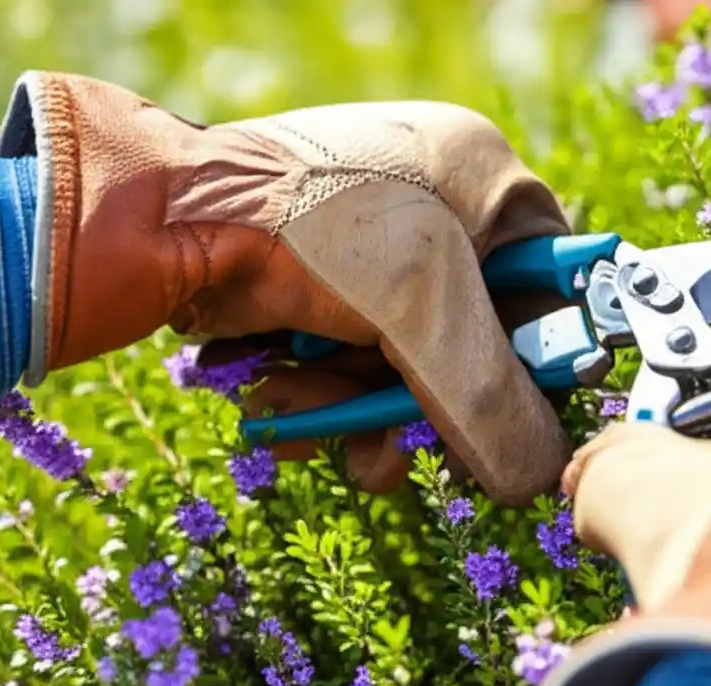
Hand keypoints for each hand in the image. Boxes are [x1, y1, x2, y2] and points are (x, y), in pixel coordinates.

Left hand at [0, 71, 573, 504]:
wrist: (159, 209)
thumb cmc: (309, 227)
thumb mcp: (425, 314)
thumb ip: (493, 403)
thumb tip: (534, 478)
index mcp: (484, 182)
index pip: (551, 287)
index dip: (535, 363)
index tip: (506, 420)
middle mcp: (433, 209)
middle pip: (468, 339)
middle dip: (422, 407)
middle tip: (398, 450)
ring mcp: (368, 245)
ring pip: (397, 359)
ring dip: (355, 409)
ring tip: (303, 421)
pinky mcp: (313, 279)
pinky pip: (343, 355)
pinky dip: (317, 393)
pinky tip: (278, 407)